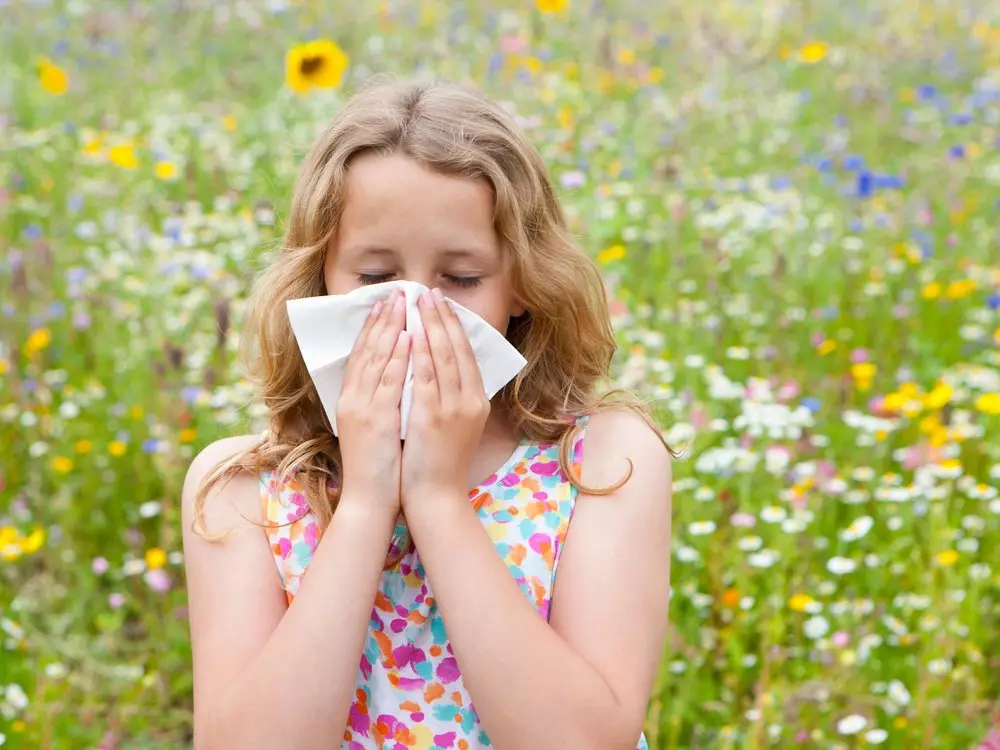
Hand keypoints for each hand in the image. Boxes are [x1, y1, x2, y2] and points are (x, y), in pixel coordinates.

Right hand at [335, 290, 408, 514]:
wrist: (367, 502)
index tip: (386, 304)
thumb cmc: (377, 469)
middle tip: (396, 292)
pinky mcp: (375, 420)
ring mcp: (362, 408)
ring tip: (403, 302)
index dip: (373, 327)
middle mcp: (353, 399)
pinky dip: (397, 357)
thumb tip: (398, 380)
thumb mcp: (375, 429)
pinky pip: (389, 381)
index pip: (362, 355)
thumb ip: (381, 403)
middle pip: (367, 349)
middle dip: (382, 318)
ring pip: (376, 358)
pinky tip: (408, 336)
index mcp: (351, 401)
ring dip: (390, 327)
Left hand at [401, 287, 489, 511]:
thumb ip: (453, 396)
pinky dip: (420, 354)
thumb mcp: (457, 425)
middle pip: (457, 349)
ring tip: (418, 303)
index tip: (440, 302)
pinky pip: (426, 378)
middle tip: (429, 292)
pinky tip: (411, 335)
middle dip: (442, 317)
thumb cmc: (441, 463)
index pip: (466, 353)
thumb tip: (442, 366)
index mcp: (477, 400)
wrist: (437, 497)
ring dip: (430, 326)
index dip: (453, 325)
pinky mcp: (433, 417)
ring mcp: (454, 409)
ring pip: (443, 357)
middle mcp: (470, 400)